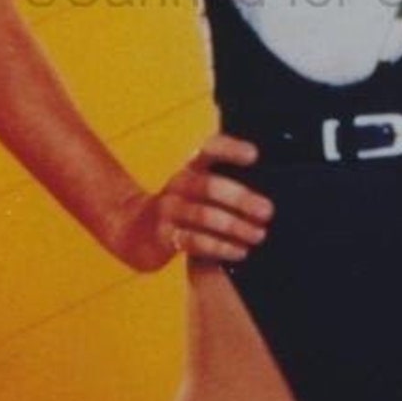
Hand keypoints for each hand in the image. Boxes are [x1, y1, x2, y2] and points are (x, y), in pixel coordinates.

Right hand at [106, 133, 272, 272]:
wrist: (134, 230)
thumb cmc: (180, 208)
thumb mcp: (197, 188)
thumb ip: (224, 185)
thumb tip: (266, 195)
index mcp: (191, 168)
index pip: (210, 150)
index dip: (230, 149)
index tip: (254, 155)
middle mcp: (179, 184)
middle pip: (210, 186)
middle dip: (241, 198)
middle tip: (267, 211)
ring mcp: (169, 210)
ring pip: (204, 216)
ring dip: (235, 227)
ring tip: (258, 235)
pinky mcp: (164, 236)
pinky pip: (194, 241)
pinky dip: (220, 247)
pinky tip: (239, 251)